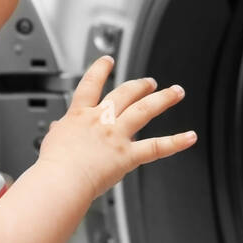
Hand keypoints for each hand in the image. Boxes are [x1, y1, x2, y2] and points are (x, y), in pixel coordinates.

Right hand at [37, 55, 195, 201]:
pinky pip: (156, 147)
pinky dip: (176, 142)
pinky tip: (190, 136)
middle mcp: (101, 121)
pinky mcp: (127, 155)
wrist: (60, 180)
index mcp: (79, 115)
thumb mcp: (51, 141)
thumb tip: (56, 129)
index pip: (90, 85)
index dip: (99, 70)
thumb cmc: (53, 164)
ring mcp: (116, 136)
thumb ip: (59, 132)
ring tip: (176, 92)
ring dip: (163, 99)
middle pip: (124, 93)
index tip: (107, 61)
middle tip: (150, 82)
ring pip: (144, 110)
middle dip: (140, 85)